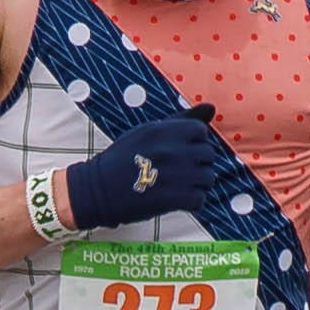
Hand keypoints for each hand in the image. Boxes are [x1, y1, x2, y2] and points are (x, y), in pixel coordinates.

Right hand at [60, 106, 223, 231]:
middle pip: (208, 155)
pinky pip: (200, 199)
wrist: (98, 190)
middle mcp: (174, 150)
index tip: (179, 151)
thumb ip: (181, 120)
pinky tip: (177, 200)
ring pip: (208, 178)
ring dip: (197, 183)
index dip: (193, 142)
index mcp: (166, 131)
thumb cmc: (123, 158)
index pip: (201, 131)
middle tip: (179, 171)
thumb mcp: (147, 132)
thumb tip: (212, 107)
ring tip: (180, 186)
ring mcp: (177, 175)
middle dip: (197, 163)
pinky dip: (191, 202)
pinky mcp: (176, 199)